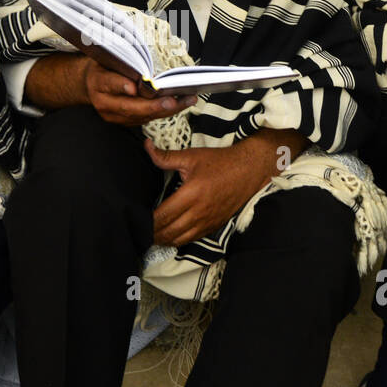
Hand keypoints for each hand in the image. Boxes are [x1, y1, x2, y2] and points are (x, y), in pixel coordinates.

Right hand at [82, 58, 195, 126]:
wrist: (91, 85)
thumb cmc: (105, 68)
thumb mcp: (109, 59)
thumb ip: (123, 64)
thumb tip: (142, 71)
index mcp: (98, 83)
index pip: (109, 83)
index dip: (121, 85)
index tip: (133, 87)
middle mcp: (104, 103)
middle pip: (129, 107)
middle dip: (153, 105)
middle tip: (172, 101)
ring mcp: (114, 116)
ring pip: (142, 116)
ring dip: (166, 110)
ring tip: (186, 100)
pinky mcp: (124, 122)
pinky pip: (146, 119)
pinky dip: (164, 112)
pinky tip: (179, 104)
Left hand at [145, 135, 286, 246]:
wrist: (249, 170)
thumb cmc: (220, 162)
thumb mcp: (191, 156)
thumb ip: (166, 156)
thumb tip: (146, 146)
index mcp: (191, 194)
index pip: (163, 215)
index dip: (148, 221)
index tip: (137, 219)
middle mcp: (199, 212)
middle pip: (169, 232)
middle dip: (153, 234)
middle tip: (140, 230)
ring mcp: (208, 221)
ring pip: (180, 239)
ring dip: (164, 239)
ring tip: (152, 235)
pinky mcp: (214, 225)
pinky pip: (192, 239)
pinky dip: (179, 240)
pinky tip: (170, 236)